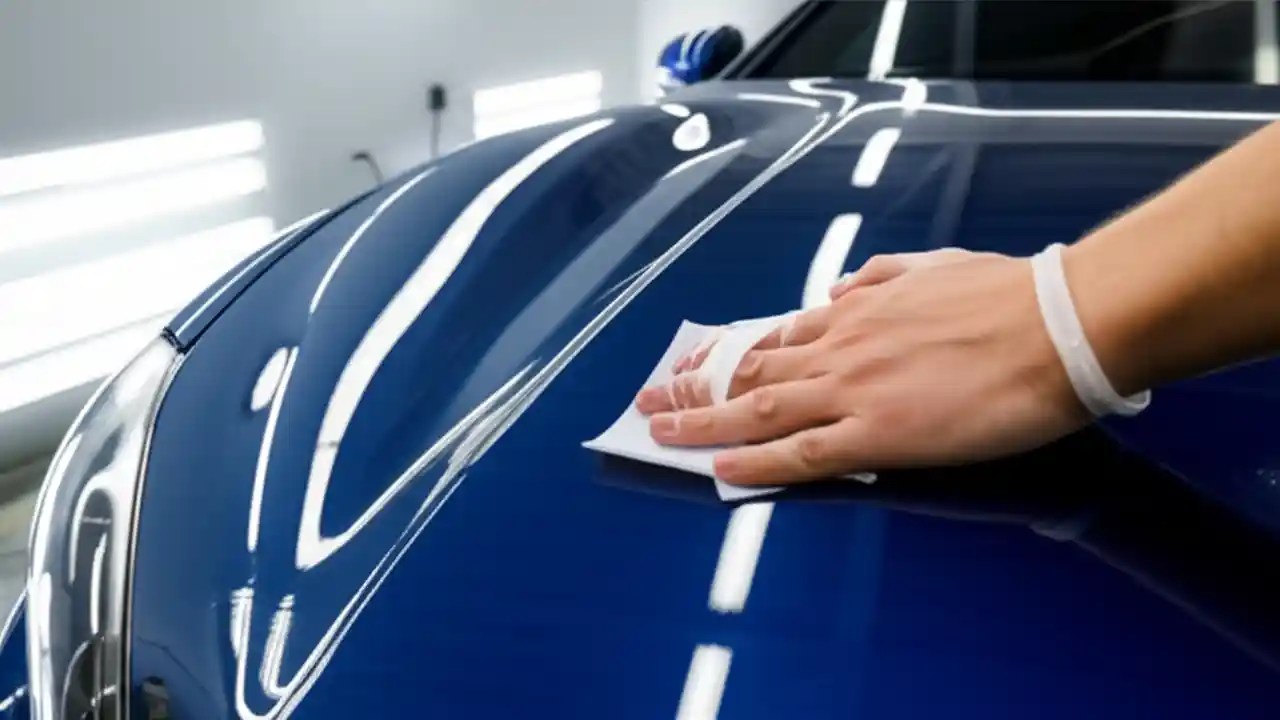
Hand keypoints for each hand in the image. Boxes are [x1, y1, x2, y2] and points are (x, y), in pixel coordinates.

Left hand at [634, 249, 1089, 484]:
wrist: (1059, 323)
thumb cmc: (1010, 293)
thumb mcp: (934, 265)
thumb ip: (880, 276)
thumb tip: (836, 288)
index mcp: (858, 308)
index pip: (778, 332)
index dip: (733, 349)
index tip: (700, 358)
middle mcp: (841, 346)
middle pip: (749, 367)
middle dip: (695, 381)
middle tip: (653, 391)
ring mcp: (852, 390)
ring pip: (756, 408)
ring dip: (701, 420)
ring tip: (657, 429)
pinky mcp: (877, 434)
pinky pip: (798, 454)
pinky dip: (753, 462)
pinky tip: (719, 470)